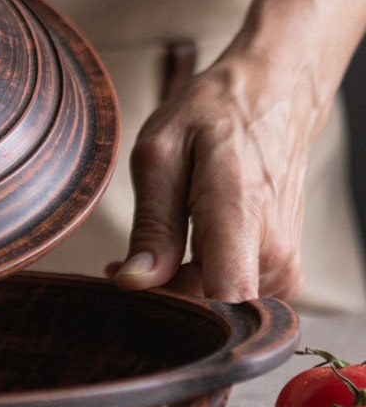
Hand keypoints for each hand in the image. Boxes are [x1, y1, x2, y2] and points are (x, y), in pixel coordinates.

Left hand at [112, 49, 322, 300]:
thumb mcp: (161, 154)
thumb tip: (135, 282)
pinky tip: (180, 255)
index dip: (172, 310)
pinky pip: (236, 294)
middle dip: (161, 295)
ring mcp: (286, 264)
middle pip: (208, 309)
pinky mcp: (286, 268)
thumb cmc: (214, 115)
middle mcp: (273, 251)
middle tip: (120, 265)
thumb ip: (153, 225)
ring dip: (179, 289)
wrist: (273, 96)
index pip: (222, 303)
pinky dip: (203, 281)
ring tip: (150, 252)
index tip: (133, 291)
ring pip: (220, 305)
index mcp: (241, 217)